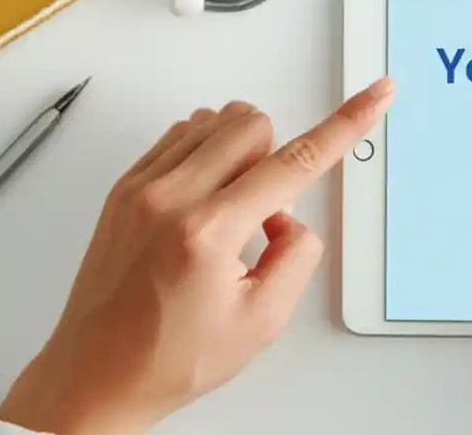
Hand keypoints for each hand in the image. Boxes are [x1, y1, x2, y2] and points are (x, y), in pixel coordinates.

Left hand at [0, 79, 395, 434]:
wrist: (96, 377)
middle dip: (275, 155)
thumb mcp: (263, 321)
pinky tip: (202, 201)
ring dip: (239, 152)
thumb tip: (289, 215)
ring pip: (214, 120)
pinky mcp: (122, 188)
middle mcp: (169, 199)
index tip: (374, 94)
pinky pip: (179, 134)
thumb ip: (296, 255)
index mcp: (209, 232)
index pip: (296, 162)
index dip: (346, 124)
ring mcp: (139, 189)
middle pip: (252, 123)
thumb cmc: (170, 356)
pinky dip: (205, 154)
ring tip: (229, 210)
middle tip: (264, 210)